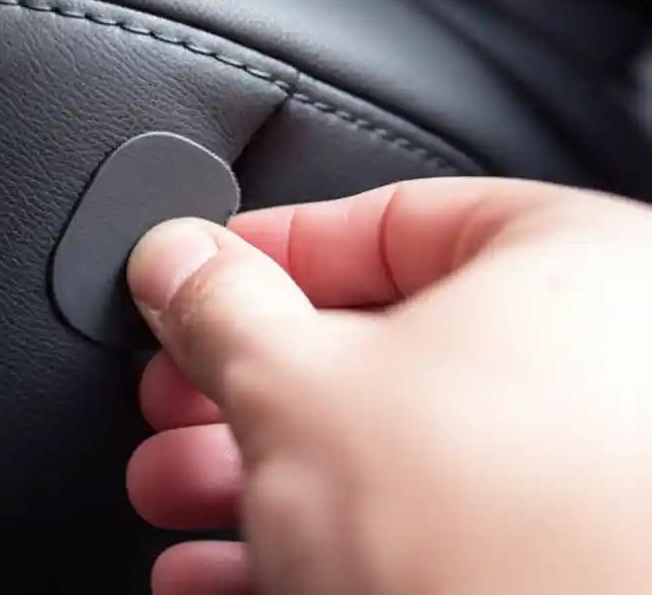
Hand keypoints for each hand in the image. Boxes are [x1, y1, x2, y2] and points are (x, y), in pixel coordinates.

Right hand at [125, 178, 651, 594]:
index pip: (393, 221)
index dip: (267, 252)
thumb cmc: (488, 536)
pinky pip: (415, 529)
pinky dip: (312, 540)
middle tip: (173, 400)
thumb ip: (219, 303)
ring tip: (174, 494)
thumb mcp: (292, 383)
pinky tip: (222, 569)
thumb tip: (179, 260)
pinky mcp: (551, 568)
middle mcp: (607, 368)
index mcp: (577, 269)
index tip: (194, 281)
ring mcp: (588, 484)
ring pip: (385, 451)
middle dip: (239, 388)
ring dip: (251, 474)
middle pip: (376, 350)